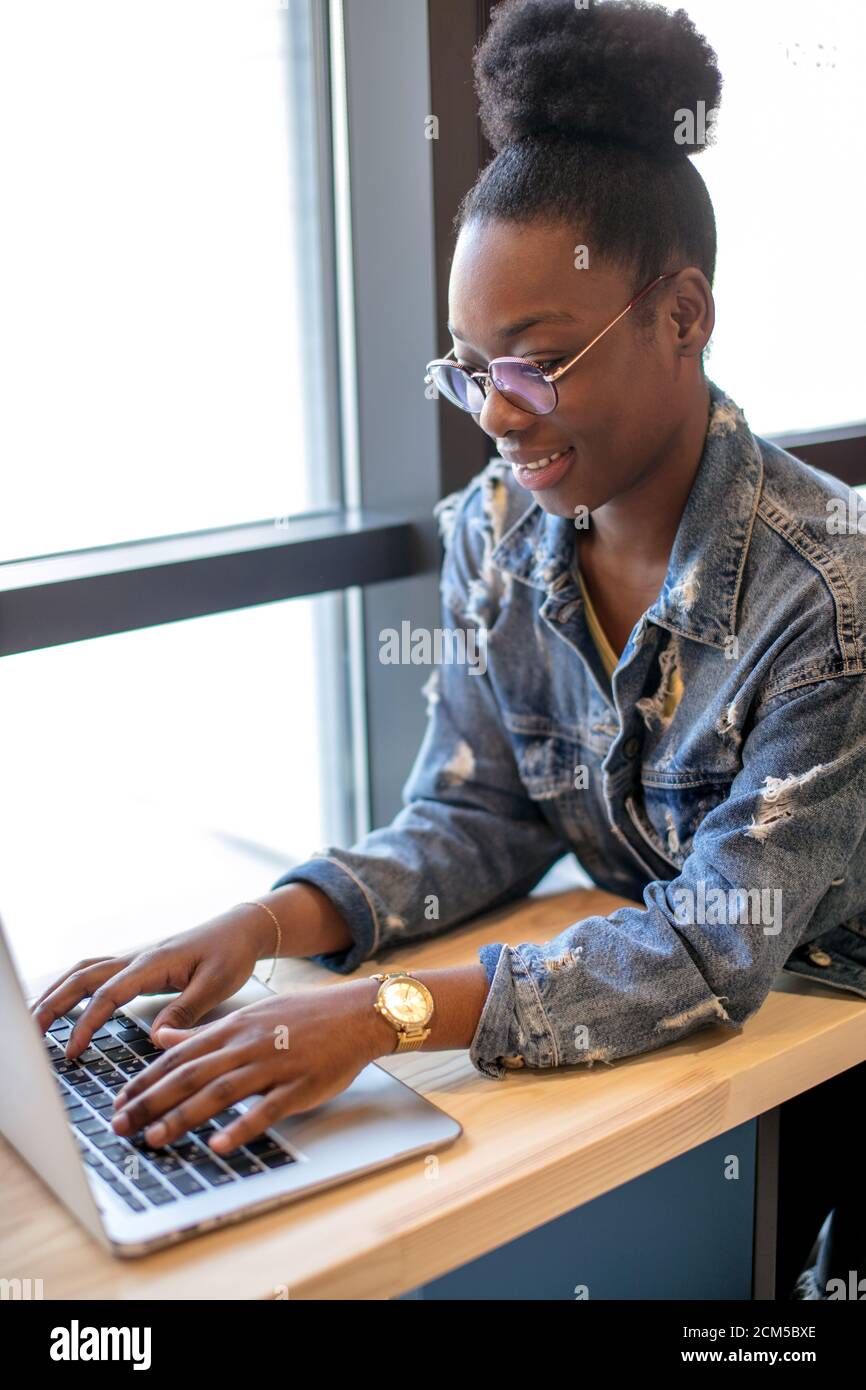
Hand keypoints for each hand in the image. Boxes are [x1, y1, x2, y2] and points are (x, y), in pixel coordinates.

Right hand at [29, 905, 276, 1058]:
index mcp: (153, 963)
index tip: (72, 1051)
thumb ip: (184, 1012)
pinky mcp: (138, 966)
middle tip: (31, 1033)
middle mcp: (137, 959)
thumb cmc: (231, 954)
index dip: (87, 1023)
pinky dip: (73, 986)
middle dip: (53, 1004)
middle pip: (82, 978)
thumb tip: (154, 1040)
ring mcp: (135, 960)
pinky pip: (96, 973)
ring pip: (84, 972)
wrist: (242, 929)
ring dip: (57, 992)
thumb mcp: (216, 985)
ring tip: (35, 1018)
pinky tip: (63, 1002)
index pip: (108, 995)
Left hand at [109, 981, 388, 1151]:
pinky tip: (219, 1144)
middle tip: (120, 1126)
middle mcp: (246, 1044)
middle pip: (190, 1074)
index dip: (145, 1080)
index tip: (118, 1101)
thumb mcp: (249, 1016)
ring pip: (220, 1091)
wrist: (356, 1013)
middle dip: (150, 1102)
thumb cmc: (303, 1017)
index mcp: (233, 1028)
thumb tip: (162, 1039)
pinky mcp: (298, 1086)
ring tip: (154, 1138)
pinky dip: (241, 1126)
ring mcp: (272, 1065)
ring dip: (184, 1116)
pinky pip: (266, 1108)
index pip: (178, 1056)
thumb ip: (204, 1032)